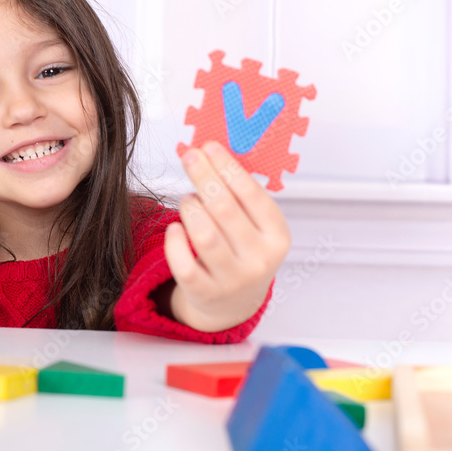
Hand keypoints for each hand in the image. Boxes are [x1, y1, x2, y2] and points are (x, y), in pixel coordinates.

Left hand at [165, 141, 290, 332]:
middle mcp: (259, 260)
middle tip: (189, 157)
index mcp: (277, 237)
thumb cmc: (242, 253)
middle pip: (224, 209)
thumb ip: (239, 195)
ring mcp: (232, 279)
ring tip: (188, 200)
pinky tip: (174, 227)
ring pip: (203, 234)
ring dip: (190, 208)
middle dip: (203, 176)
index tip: (209, 147)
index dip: (227, 167)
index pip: (251, 194)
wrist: (233, 303)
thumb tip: (209, 152)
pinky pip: (183, 262)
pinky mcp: (205, 293)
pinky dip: (174, 240)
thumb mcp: (255, 227)